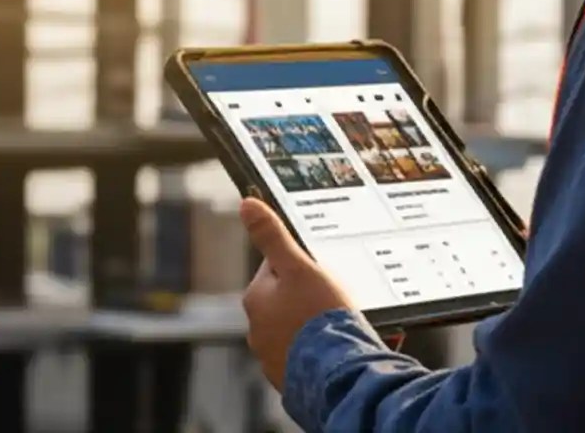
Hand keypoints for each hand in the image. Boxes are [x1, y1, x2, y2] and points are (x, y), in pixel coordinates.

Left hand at [240, 198, 355, 389]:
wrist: (338, 373)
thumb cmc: (320, 317)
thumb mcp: (300, 267)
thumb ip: (273, 237)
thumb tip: (246, 205)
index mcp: (256, 298)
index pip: (275, 268)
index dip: (302, 266)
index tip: (322, 273)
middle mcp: (256, 329)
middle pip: (285, 301)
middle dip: (308, 299)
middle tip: (335, 302)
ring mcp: (271, 357)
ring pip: (295, 330)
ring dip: (312, 327)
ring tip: (338, 328)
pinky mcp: (289, 379)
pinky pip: (304, 358)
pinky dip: (317, 353)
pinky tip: (335, 351)